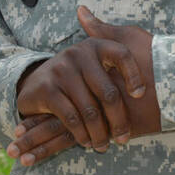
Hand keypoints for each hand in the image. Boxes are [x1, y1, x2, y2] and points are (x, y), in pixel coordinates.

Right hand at [7, 6, 161, 165]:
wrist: (34, 83)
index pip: (122, 55)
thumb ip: (118, 43)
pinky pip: (71, 118)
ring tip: (104, 146)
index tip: (141, 96)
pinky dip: (82, 134)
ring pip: (90, 110)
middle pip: (108, 92)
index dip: (134, 75)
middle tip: (124, 138)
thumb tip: (136, 29)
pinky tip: (87, 142)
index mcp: (97, 45)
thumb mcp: (98, 56)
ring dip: (100, 134)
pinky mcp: (47, 89)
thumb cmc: (77, 74)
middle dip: (118, 120)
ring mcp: (61, 70)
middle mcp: (78, 53)